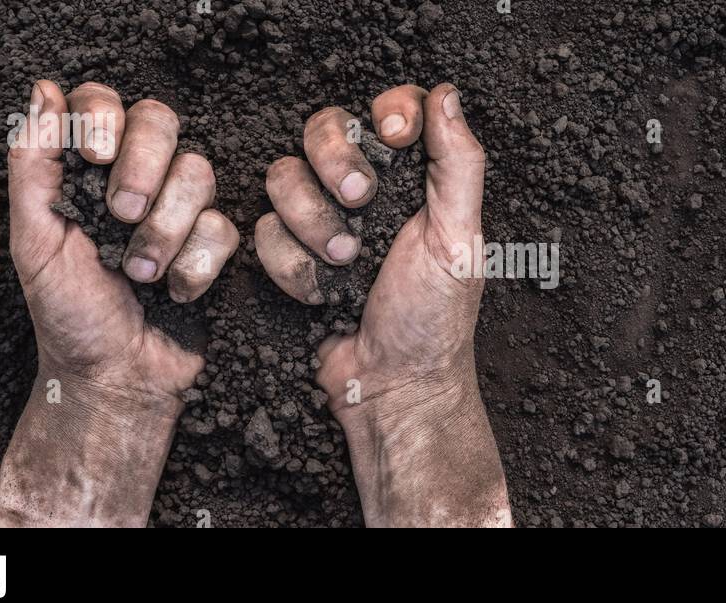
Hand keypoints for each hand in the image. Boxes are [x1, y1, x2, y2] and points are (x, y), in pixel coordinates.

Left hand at [0, 80, 237, 526]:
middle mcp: (137, 177)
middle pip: (161, 119)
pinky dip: (195, 266)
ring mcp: (181, 207)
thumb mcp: (33, 240)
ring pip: (199, 172)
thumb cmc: (69, 314)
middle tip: (121, 215)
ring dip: (166, 229)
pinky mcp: (216, 243)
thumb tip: (43, 91)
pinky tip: (175, 292)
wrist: (118, 375)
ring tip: (140, 273)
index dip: (105, 117)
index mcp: (87, 169)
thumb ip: (33, 166)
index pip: (104, 101)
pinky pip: (224, 227)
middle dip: (144, 167)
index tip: (92, 156)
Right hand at [255, 84, 509, 526]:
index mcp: (414, 180)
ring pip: (283, 177)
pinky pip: (264, 232)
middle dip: (333, 158)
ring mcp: (322, 221)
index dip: (386, 109)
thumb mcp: (460, 239)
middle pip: (322, 128)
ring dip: (312, 221)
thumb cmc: (434, 319)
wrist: (390, 386)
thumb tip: (446, 94)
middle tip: (360, 198)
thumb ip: (458, 163)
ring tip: (345, 262)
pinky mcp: (289, 256)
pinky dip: (293, 266)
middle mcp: (366, 192)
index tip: (394, 134)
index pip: (390, 109)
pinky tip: (322, 294)